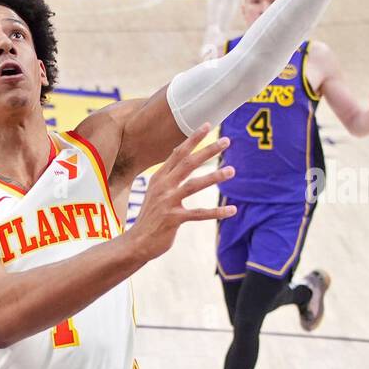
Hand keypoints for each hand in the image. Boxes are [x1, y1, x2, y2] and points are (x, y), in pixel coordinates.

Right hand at [126, 127, 235, 261]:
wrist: (136, 242)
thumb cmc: (149, 217)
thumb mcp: (154, 193)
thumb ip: (167, 176)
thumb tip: (178, 156)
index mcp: (159, 178)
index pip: (177, 153)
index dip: (193, 139)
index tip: (207, 125)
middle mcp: (163, 187)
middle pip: (188, 163)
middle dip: (207, 150)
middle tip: (226, 141)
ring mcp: (168, 202)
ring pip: (194, 185)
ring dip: (214, 177)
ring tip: (232, 170)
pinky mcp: (173, 219)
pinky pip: (199, 214)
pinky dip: (217, 212)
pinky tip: (232, 210)